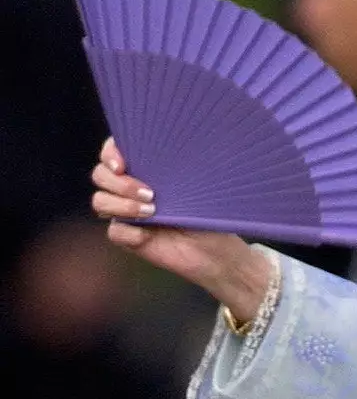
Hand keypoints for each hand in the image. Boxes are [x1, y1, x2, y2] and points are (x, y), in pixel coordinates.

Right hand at [90, 137, 271, 322]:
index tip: (122, 164)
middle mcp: (128, 187)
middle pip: (100, 175)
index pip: (111, 152)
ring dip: (122, 206)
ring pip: (100, 202)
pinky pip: (114, 231)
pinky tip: (146, 235)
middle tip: (150, 194)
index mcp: (142, 168)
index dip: (110, 154)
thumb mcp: (192, 184)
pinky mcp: (129, 237)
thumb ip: (171, 166)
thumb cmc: (206, 212)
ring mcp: (125, 212)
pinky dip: (128, 232)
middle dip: (120, 183)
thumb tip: (160, 149)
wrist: (213, 250)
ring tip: (151, 212)